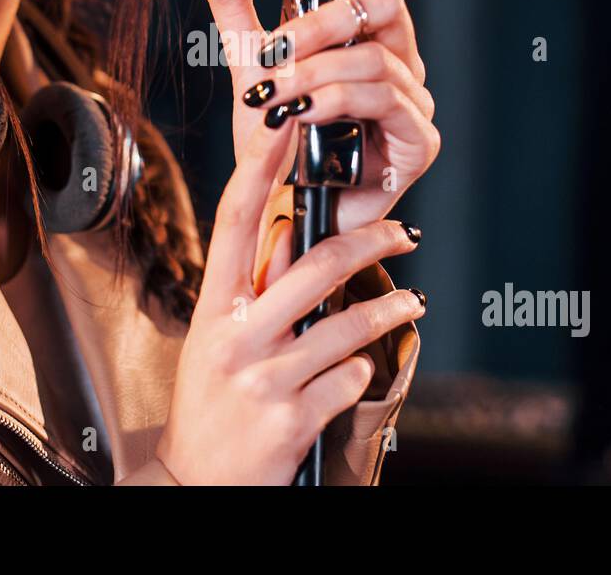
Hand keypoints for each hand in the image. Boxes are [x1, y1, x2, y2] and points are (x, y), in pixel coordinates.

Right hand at [154, 118, 425, 484]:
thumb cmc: (210, 402)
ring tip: (412, 303)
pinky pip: (349, 380)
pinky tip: (356, 376)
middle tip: (405, 231)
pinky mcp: (292, 420)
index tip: (285, 126)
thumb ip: (254, 286)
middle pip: (314, 266)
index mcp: (213, 306)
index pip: (235, 222)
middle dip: (370, 242)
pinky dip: (360, 375)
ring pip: (346, 326)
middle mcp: (234, 336)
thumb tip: (290, 230)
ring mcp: (264, 380)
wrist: (198, 484)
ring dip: (390, 311)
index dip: (259, 169)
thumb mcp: (218, 337)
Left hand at [203, 0, 440, 240]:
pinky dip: (334, 101)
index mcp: (365, 31)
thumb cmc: (281, 137)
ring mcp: (414, 97)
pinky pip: (381, 99)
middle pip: (380, 4)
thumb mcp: (248, 58)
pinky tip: (303, 113)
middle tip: (277, 49)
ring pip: (373, 56)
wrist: (288, 207)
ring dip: (313, 73)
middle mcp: (397, 56)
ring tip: (274, 97)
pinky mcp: (418, 139)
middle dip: (320, 22)